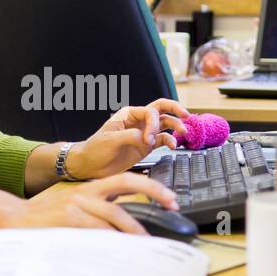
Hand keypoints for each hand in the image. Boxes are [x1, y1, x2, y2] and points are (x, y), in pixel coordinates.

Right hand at [10, 173, 177, 234]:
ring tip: (147, 241)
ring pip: (116, 214)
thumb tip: (121, 218)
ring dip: (134, 229)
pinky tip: (121, 250)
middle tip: (172, 207)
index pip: (126, 179)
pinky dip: (112, 241)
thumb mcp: (72, 202)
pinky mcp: (70, 220)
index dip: (151, 186)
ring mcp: (79, 205)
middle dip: (153, 194)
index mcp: (89, 187)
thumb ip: (95, 206)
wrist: (14, 220)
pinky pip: (98, 232)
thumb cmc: (43, 216)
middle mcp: (87, 192)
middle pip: (127, 185)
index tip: (169, 197)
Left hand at [66, 98, 191, 178]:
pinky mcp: (146, 147)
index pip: (150, 112)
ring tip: (183, 133)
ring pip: (165, 125)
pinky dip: (169, 141)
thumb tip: (147, 138)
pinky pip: (162, 140)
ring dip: (175, 126)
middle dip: (175, 110)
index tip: (148, 140)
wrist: (89, 166)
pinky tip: (172, 145)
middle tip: (186, 115)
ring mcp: (143, 133)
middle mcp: (138, 121)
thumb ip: (130, 136)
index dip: (153, 124)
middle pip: (161, 109)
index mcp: (128, 114)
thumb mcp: (110, 140)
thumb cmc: (95, 149)